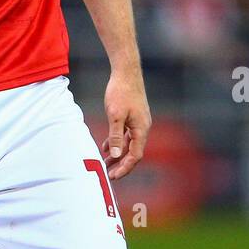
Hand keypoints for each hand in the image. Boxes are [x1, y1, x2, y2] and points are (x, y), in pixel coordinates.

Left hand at [102, 66, 150, 180]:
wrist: (126, 71)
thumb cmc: (121, 92)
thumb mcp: (115, 115)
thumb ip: (116, 136)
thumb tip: (116, 155)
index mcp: (141, 129)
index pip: (135, 156)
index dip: (125, 168)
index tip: (113, 176)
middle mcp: (143, 127)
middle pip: (133, 152)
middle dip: (121, 164)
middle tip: (108, 174)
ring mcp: (138, 122)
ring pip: (129, 144)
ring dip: (118, 154)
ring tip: (105, 163)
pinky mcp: (133, 116)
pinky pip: (126, 134)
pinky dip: (117, 142)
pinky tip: (106, 146)